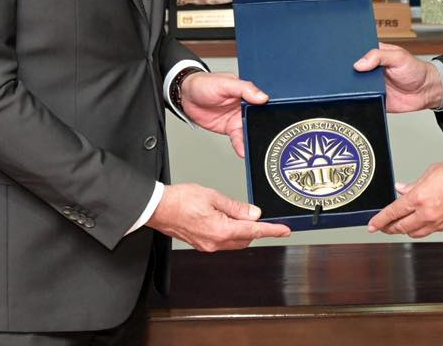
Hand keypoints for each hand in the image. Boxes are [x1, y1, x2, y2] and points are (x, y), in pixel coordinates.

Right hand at [148, 182, 290, 251]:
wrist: (157, 208)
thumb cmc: (180, 200)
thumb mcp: (213, 196)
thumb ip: (236, 207)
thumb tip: (254, 213)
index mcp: (221, 230)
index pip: (254, 231)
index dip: (272, 230)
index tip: (285, 230)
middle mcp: (215, 242)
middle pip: (245, 238)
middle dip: (256, 229)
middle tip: (262, 216)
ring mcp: (207, 245)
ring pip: (234, 241)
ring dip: (242, 230)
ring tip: (241, 214)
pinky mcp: (201, 244)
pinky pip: (223, 240)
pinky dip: (230, 231)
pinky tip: (227, 219)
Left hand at [180, 71, 267, 156]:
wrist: (186, 96)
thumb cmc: (205, 84)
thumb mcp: (225, 83)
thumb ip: (244, 89)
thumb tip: (262, 97)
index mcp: (248, 92)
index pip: (263, 102)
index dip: (269, 110)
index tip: (273, 119)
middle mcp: (245, 106)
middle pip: (259, 119)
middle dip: (263, 128)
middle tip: (266, 137)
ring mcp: (238, 118)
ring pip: (249, 131)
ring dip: (252, 139)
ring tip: (254, 146)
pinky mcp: (230, 128)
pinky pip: (238, 138)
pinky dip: (241, 145)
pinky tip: (243, 150)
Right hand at [352, 43, 442, 112]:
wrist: (425, 92)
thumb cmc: (415, 70)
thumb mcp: (399, 56)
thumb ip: (379, 56)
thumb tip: (359, 63)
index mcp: (375, 55)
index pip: (357, 52)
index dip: (350, 54)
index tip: (342, 56)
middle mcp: (370, 69)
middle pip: (352, 70)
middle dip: (348, 72)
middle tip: (345, 73)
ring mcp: (370, 84)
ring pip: (354, 86)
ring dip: (351, 86)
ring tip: (350, 84)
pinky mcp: (373, 98)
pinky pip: (361, 99)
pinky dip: (358, 99)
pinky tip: (357, 96)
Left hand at [366, 159, 442, 237]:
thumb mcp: (430, 173)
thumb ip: (413, 184)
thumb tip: (401, 189)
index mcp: (419, 198)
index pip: (393, 213)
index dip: (379, 220)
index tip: (372, 224)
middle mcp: (426, 214)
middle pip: (400, 227)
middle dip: (388, 228)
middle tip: (382, 227)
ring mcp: (437, 222)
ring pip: (414, 234)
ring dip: (403, 231)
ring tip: (398, 226)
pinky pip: (427, 232)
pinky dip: (419, 229)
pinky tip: (417, 224)